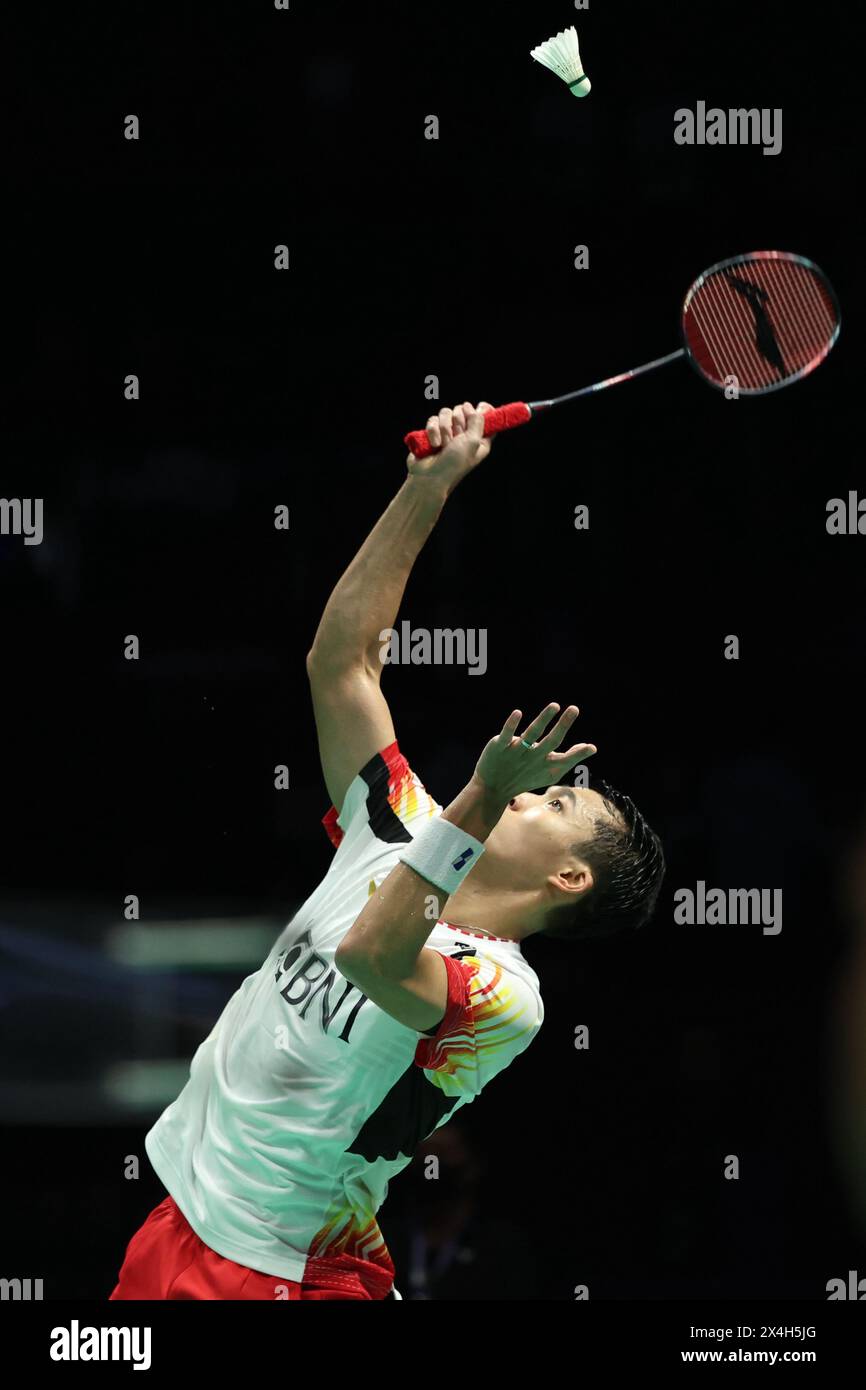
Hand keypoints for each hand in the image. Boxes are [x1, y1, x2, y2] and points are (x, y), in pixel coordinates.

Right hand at [406, 401, 493, 493]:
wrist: (429, 477)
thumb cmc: (454, 464)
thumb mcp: (473, 442)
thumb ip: (477, 421)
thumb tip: (473, 407)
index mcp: (479, 439)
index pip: (485, 417)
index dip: (483, 410)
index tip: (480, 407)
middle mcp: (464, 434)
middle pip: (463, 410)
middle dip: (458, 421)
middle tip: (456, 437)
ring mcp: (447, 433)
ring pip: (446, 412)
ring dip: (444, 428)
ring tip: (442, 445)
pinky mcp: (432, 433)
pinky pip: (433, 419)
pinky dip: (432, 431)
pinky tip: (433, 444)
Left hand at [473, 704, 596, 801]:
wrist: (494, 788)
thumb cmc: (527, 777)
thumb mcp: (550, 771)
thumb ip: (570, 759)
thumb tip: (591, 747)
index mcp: (546, 763)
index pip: (566, 759)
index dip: (578, 754)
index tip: (591, 747)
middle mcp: (533, 757)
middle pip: (550, 740)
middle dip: (563, 725)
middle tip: (574, 708)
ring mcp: (516, 751)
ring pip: (531, 734)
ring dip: (543, 719)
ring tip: (555, 705)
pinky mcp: (499, 746)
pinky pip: (506, 734)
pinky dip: (512, 725)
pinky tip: (518, 713)